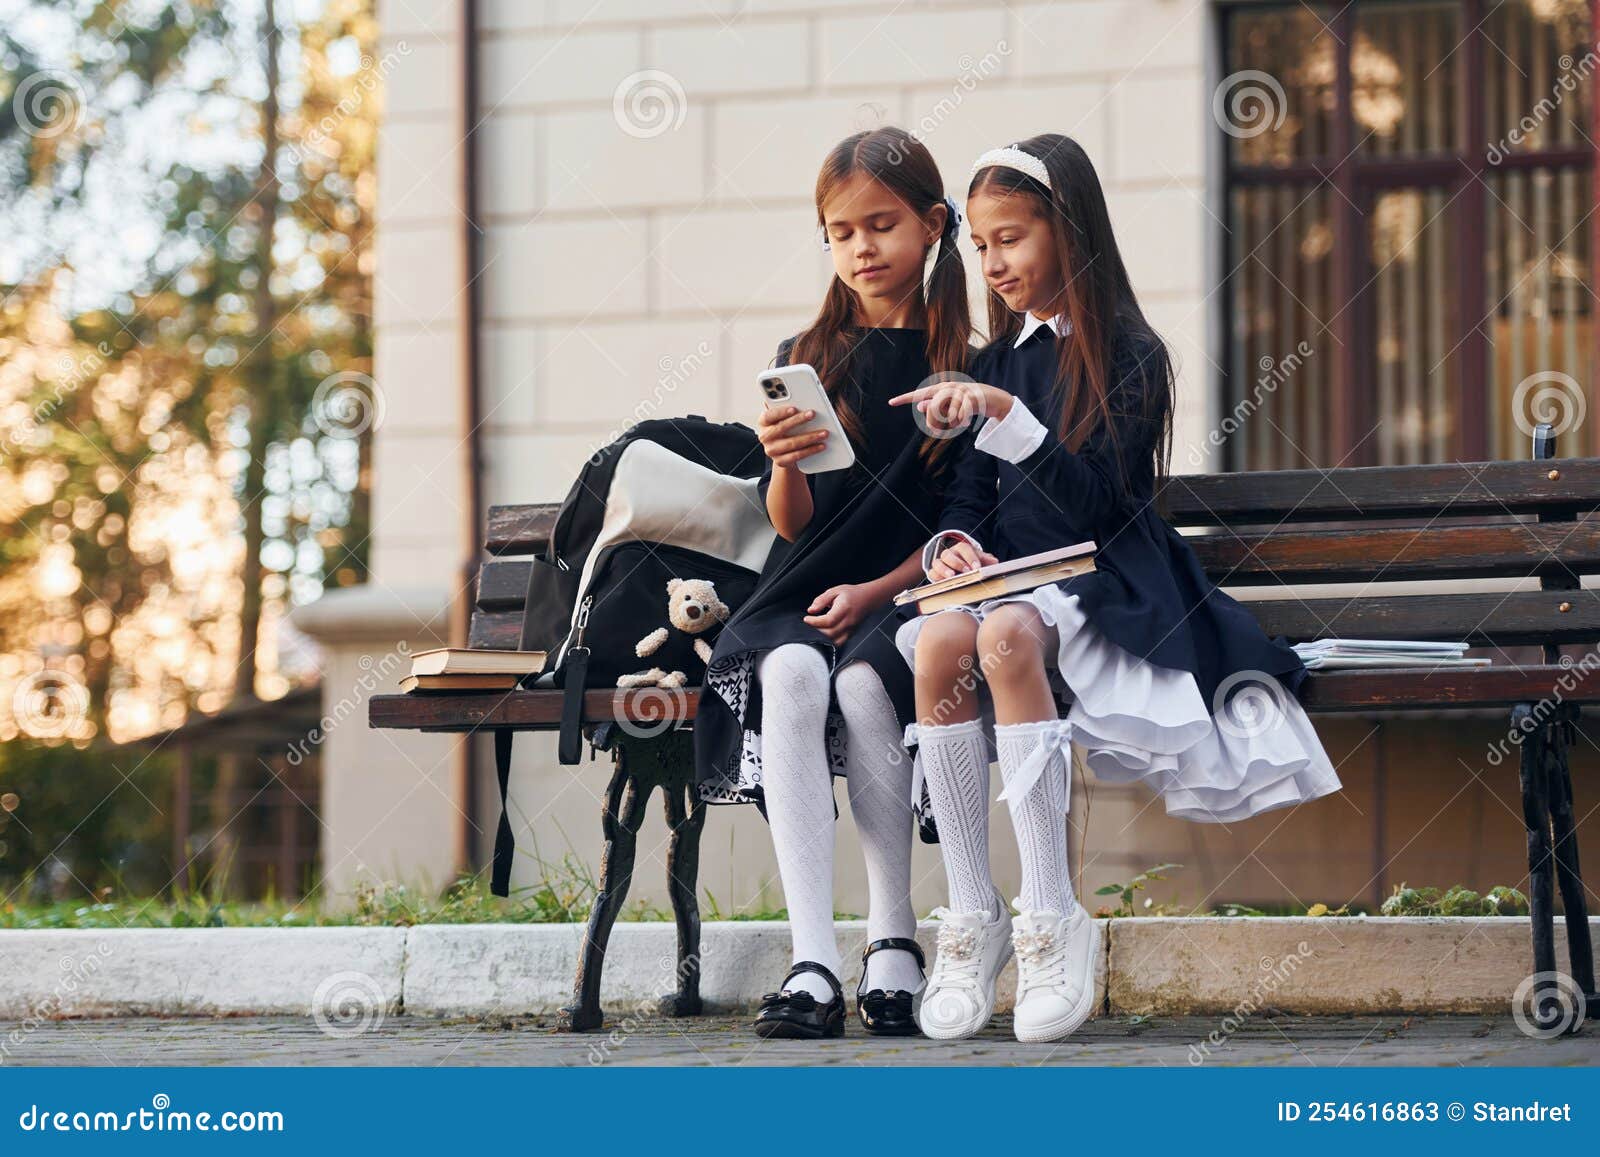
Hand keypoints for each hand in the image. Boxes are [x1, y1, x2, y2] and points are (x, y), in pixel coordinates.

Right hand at [757, 404, 828, 467]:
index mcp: (763, 422)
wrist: (783, 452)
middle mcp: (764, 437)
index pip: (769, 415)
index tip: (794, 408)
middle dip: (798, 420)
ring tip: (824, 432)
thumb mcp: (782, 418)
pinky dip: (811, 450)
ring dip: (810, 437)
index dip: (781, 412)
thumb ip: (787, 409)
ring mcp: (771, 451)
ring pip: (792, 443)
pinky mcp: (780, 461)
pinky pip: (797, 456)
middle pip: (781, 428)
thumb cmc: (785, 429)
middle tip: (812, 414)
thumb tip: (801, 398)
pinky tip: (821, 445)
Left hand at [803, 583, 874, 644]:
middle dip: (816, 631)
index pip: (828, 620)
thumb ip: (822, 600)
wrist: (868, 599)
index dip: (815, 622)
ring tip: (815, 630)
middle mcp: (849, 621)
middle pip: (830, 633)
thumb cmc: (851, 594)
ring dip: (822, 638)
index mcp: (844, 609)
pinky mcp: (851, 634)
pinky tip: (824, 634)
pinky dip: (830, 641)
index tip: (806, 619)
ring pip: (835, 641)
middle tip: (809, 625)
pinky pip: (839, 643)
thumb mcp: (835, 591)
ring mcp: (851, 629)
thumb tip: (811, 610)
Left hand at [889, 380, 1013, 433]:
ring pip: (948, 415)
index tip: (890, 402)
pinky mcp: (971, 397)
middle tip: (937, 433)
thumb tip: (919, 405)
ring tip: (959, 422)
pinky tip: (965, 423)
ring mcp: (960, 391)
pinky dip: (962, 423)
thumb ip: (935, 407)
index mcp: (941, 389)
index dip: (905, 398)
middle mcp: (948, 387)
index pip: (920, 394)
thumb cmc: (966, 404)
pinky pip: (961, 416)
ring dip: (953, 424)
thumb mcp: (950, 408)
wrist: (991, 398)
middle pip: (933, 408)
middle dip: (934, 423)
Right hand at [928, 542, 998, 581]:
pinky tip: (944, 583)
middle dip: (957, 563)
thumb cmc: (971, 563)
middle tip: (966, 572)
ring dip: (944, 570)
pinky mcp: (934, 573)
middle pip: (948, 555)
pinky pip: (932, 573)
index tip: (977, 566)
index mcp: (960, 549)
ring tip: (952, 577)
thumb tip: (994, 562)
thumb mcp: (980, 560)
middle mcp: (949, 554)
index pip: (963, 548)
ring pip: (937, 563)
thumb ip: (986, 560)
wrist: (961, 568)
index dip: (970, 557)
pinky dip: (937, 577)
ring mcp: (940, 563)